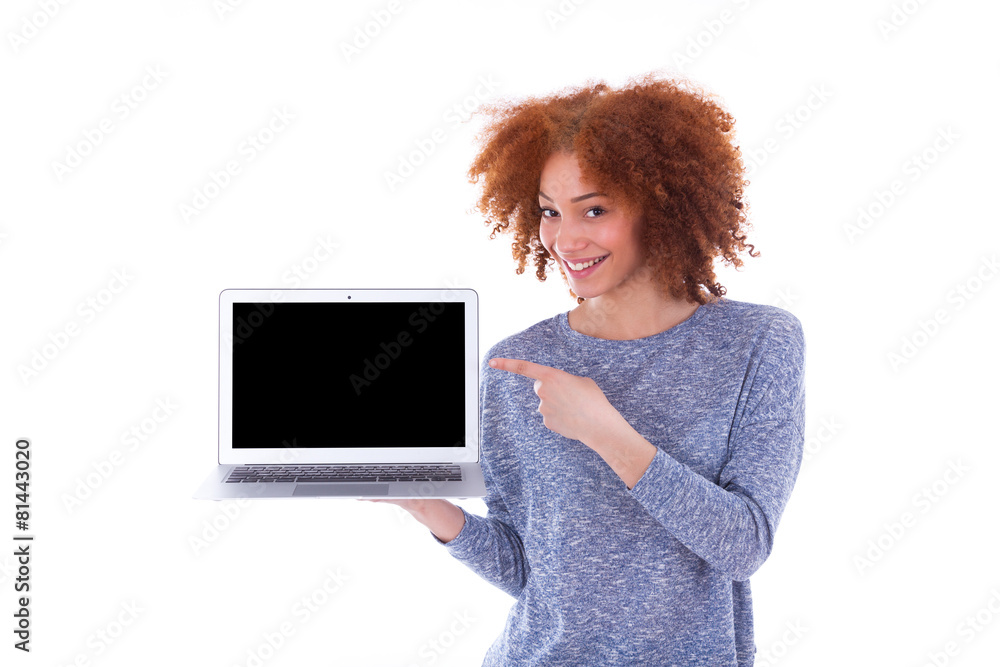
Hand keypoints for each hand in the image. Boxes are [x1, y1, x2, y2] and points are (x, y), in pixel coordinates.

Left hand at [488, 357, 622, 447]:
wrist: (598, 424)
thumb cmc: (593, 400)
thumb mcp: (581, 381)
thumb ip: (564, 381)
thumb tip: (558, 389)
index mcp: (552, 376)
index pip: (524, 367)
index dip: (506, 364)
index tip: (492, 362)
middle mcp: (543, 391)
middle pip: (540, 387)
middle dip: (550, 389)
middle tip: (569, 395)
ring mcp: (543, 408)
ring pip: (546, 403)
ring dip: (557, 404)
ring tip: (575, 408)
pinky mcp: (546, 422)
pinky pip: (551, 416)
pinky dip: (560, 417)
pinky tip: (572, 418)